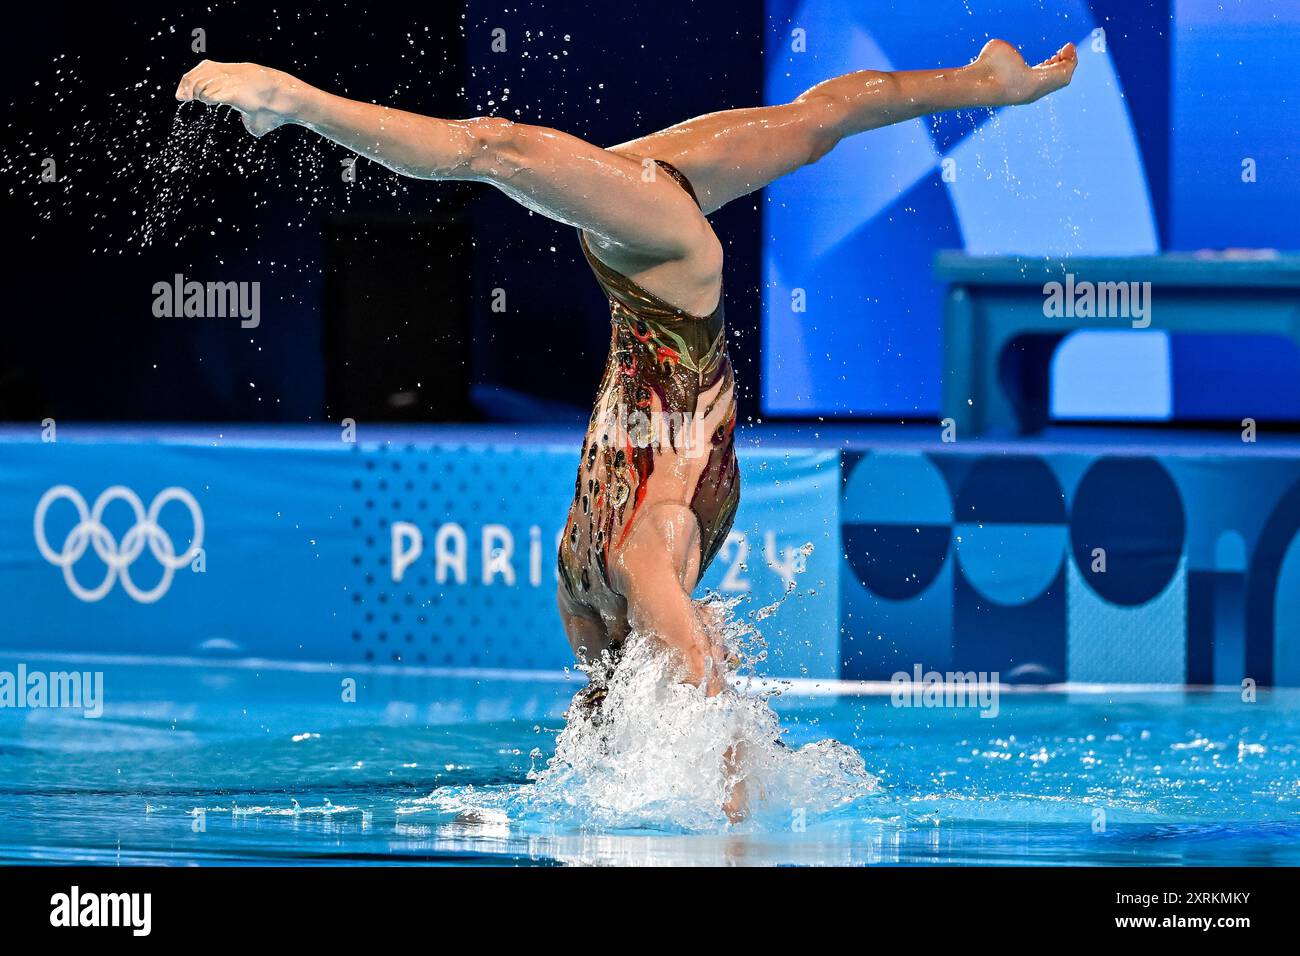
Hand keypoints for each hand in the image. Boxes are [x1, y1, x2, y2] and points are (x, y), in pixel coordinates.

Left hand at [175, 60, 296, 136]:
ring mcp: (231, 80)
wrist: (287, 102)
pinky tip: (208, 102)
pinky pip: (211, 92)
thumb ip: (249, 120)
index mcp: (234, 76)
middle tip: (181, 98)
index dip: (192, 80)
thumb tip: (249, 125)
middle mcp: (230, 74)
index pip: (205, 71)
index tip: (182, 94)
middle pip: (199, 73)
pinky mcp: (232, 89)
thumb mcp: (259, 117)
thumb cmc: (276, 111)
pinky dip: (205, 97)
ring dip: (195, 92)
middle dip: (187, 85)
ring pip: (201, 81)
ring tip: (196, 100)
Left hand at [972, 39, 1077, 105]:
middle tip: (1065, 51)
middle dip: (1062, 63)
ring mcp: (1037, 90)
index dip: (1050, 66)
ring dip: (1068, 62)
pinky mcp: (1042, 83)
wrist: (982, 79)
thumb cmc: (986, 67)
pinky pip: (1064, 74)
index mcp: (1021, 86)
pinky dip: (1070, 61)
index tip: (1053, 55)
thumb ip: (1005, 51)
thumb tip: (1000, 50)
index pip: (1040, 78)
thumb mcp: (999, 52)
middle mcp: (1030, 92)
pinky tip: (1068, 50)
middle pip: (1054, 79)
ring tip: (1068, 49)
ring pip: (1061, 77)